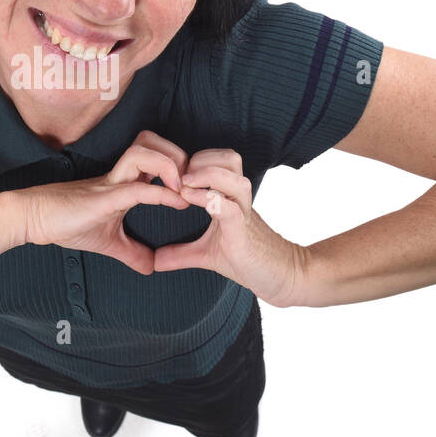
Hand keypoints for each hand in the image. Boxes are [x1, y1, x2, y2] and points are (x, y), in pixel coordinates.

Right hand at [18, 130, 190, 274]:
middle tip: (191, 180)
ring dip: (171, 166)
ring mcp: (112, 182)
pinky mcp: (104, 197)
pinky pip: (137, 188)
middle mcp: (120, 175)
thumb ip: (131, 252)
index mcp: (124, 181)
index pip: (156, 155)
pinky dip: (161, 193)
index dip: (180, 164)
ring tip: (184, 189)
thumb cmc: (66, 224)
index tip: (196, 187)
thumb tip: (151, 268)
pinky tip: (177, 203)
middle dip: (178, 154)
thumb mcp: (107, 242)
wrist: (34, 220)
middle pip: (153, 141)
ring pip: (145, 151)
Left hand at [152, 148, 307, 307]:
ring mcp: (244, 214)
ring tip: (185, 184)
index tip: (175, 173)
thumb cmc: (246, 259)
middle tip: (179, 175)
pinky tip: (191, 201)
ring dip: (207, 175)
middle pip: (230, 158)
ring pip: (234, 178)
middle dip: (202, 159)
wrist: (280, 277)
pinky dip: (210, 200)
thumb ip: (181, 253)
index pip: (220, 160)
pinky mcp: (244, 233)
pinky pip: (230, 208)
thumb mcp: (206, 255)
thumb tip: (154, 262)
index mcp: (230, 198)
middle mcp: (239, 200)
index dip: (197, 159)